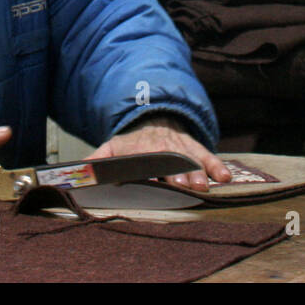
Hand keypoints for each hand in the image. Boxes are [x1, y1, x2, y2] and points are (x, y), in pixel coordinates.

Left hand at [87, 115, 230, 191]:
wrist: (154, 117)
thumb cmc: (133, 142)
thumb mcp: (113, 146)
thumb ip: (98, 159)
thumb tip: (79, 171)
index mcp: (142, 149)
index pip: (146, 160)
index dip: (152, 170)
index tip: (157, 179)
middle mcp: (163, 148)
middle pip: (172, 161)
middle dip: (180, 174)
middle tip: (189, 186)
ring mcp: (180, 148)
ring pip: (191, 160)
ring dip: (198, 172)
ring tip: (205, 185)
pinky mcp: (194, 148)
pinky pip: (207, 156)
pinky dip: (216, 166)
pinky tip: (225, 177)